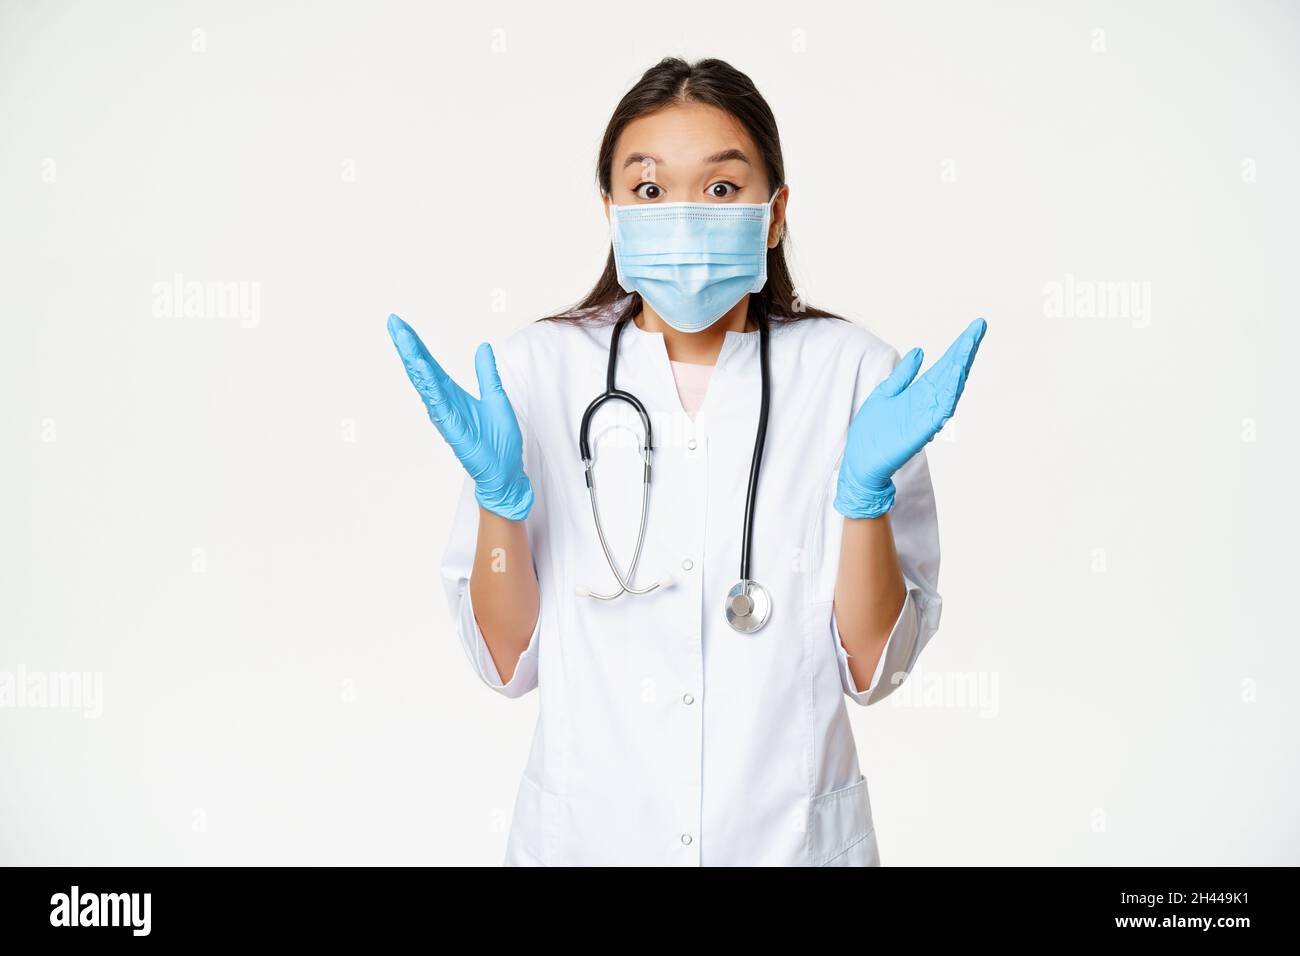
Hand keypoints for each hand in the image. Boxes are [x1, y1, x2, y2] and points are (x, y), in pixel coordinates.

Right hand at [387, 313, 533, 520]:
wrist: (505, 469)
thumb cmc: (498, 439)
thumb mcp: (495, 396)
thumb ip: (486, 372)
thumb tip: (482, 347)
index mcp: (451, 393)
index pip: (429, 363)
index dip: (416, 343)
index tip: (400, 324)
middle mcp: (442, 401)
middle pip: (420, 367)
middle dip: (406, 345)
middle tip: (392, 321)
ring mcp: (443, 413)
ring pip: (424, 381)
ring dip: (413, 358)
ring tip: (402, 336)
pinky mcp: (450, 425)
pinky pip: (437, 400)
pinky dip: (428, 383)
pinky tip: (421, 365)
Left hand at [835, 318, 986, 518]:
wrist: (860, 462)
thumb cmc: (873, 432)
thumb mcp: (885, 393)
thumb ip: (904, 375)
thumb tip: (920, 351)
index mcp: (919, 392)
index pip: (945, 365)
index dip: (959, 346)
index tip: (976, 326)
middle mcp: (927, 402)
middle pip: (952, 372)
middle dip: (964, 350)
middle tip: (979, 327)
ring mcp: (926, 417)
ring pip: (949, 389)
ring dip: (959, 368)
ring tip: (968, 347)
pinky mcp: (920, 432)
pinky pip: (939, 412)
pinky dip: (948, 395)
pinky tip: (955, 378)